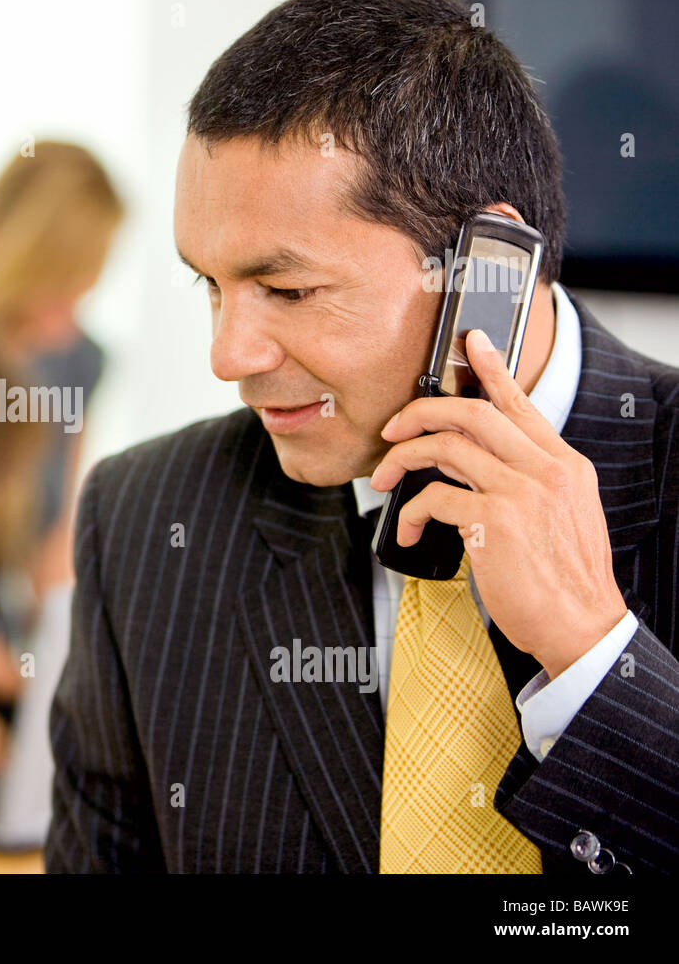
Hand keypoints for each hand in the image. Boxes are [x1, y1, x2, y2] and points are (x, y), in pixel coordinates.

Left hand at [369, 328, 626, 677]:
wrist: (582, 626)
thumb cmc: (564, 578)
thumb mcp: (562, 515)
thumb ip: (530, 481)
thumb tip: (476, 463)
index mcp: (564, 465)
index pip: (522, 404)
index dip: (492, 369)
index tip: (472, 342)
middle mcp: (545, 471)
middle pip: (473, 414)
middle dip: (421, 412)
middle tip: (393, 430)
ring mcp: (520, 493)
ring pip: (444, 449)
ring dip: (403, 462)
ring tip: (387, 480)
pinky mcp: (494, 522)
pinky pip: (434, 498)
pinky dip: (412, 512)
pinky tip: (410, 530)